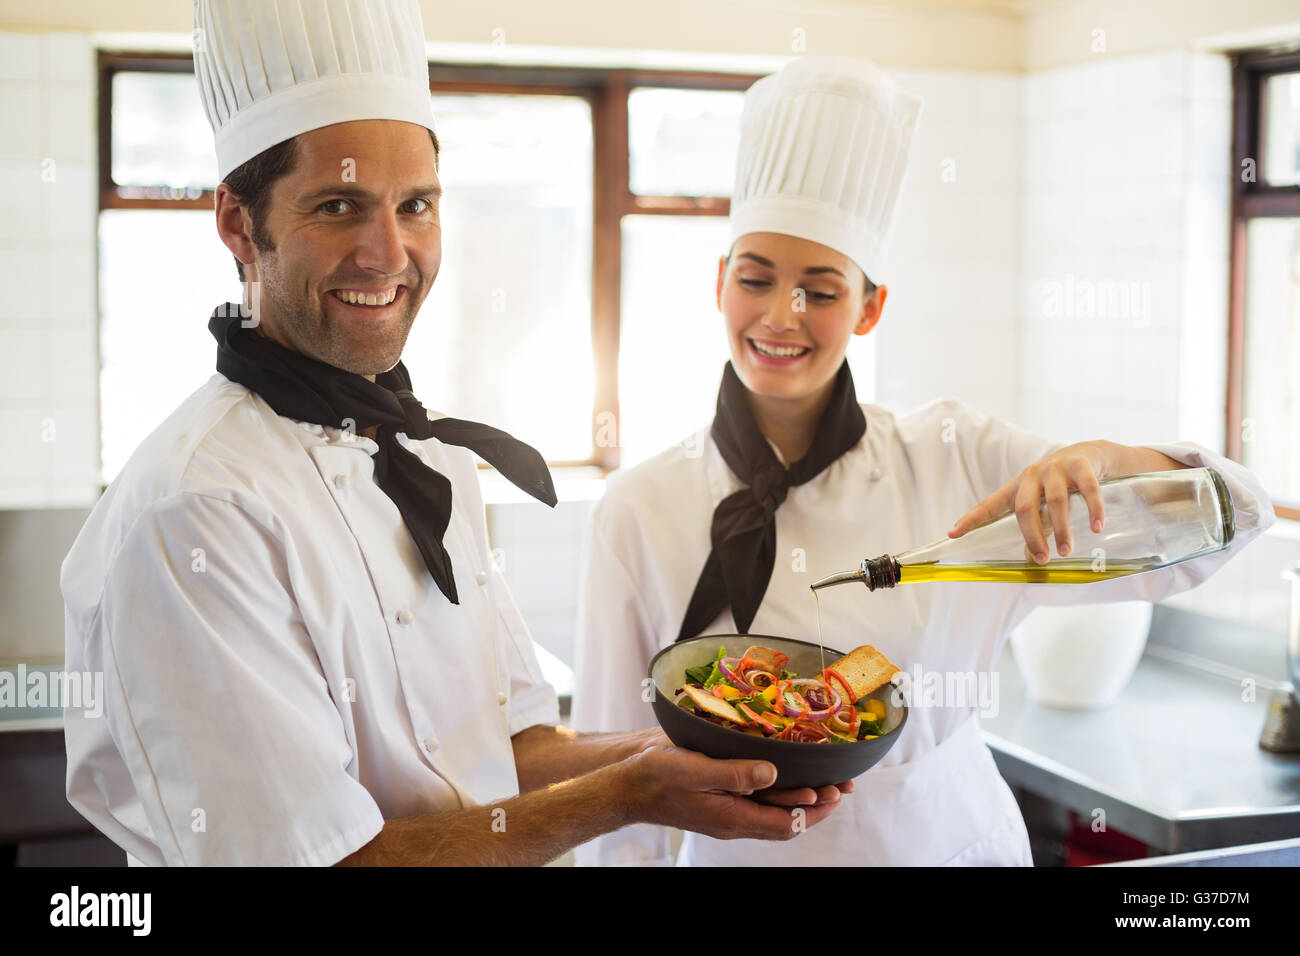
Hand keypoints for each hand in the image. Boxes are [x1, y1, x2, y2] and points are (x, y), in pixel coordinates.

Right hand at [626, 729, 853, 804]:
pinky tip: (785, 775)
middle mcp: (734, 819)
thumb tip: (773, 773)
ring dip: (802, 798)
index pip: (786, 823)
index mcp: (732, 816)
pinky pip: (759, 804)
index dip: (815, 809)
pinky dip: (780, 792)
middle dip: (818, 804)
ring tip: (825, 780)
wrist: (628, 785)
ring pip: (775, 813)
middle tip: (843, 785)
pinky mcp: (721, 801)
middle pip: (787, 820)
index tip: (835, 792)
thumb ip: (735, 773)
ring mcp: (728, 812)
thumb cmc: (656, 775)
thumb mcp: (695, 769)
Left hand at [947, 441, 1111, 563]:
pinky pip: (1087, 490)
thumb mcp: (1042, 503)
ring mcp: (1056, 469)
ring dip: (1062, 529)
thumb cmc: (1059, 486)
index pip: (990, 505)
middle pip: (1025, 508)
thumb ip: (1036, 527)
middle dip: (1032, 536)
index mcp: (1016, 487)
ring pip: (1056, 502)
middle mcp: (1032, 475)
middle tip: (1042, 559)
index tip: (953, 534)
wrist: (1090, 454)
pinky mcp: (1081, 466)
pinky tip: (1097, 528)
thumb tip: (1031, 559)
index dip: (971, 519)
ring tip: (1067, 551)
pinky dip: (1093, 510)